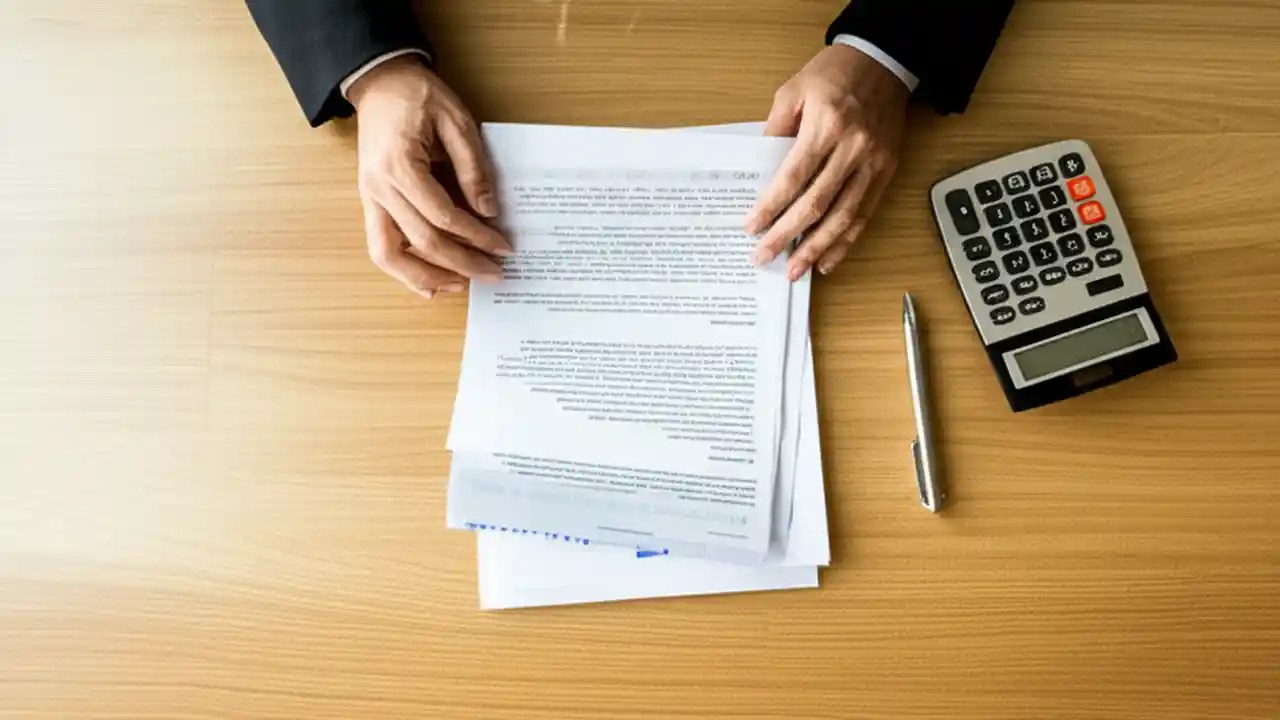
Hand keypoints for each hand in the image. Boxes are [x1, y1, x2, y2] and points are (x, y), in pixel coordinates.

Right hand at [348, 56, 510, 298]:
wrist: (380, 82)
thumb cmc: (417, 95)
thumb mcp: (457, 121)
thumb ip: (473, 169)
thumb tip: (488, 211)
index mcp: (401, 166)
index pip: (444, 217)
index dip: (477, 237)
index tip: (503, 247)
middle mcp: (378, 188)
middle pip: (421, 242)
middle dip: (461, 264)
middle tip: (493, 274)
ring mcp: (369, 197)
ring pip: (389, 255)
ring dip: (424, 277)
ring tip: (459, 286)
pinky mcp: (370, 201)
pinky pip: (381, 245)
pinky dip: (403, 269)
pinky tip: (428, 282)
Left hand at [747, 45, 909, 279]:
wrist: (884, 60)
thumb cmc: (834, 73)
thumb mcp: (794, 91)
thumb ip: (775, 130)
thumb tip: (761, 172)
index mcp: (827, 126)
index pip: (793, 178)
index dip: (771, 207)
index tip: (752, 227)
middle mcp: (853, 148)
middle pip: (816, 204)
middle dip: (788, 235)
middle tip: (765, 257)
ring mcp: (873, 163)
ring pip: (844, 217)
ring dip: (817, 248)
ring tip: (795, 271)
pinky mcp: (887, 171)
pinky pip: (865, 214)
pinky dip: (846, 242)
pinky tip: (828, 261)